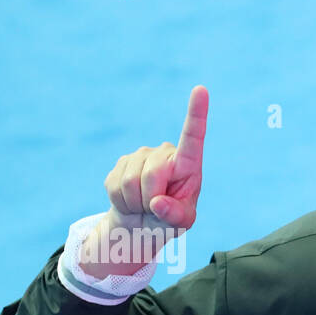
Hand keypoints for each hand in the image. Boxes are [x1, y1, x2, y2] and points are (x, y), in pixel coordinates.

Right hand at [83, 85, 207, 275]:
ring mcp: (141, 155)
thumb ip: (174, 215)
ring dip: (135, 202)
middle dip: (150, 198)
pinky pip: (114, 186)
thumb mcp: (180, 224)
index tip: (201, 89)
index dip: (196, 113)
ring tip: (144, 205)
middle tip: (154, 208)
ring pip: (130, 182)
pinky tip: (131, 201)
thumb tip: (157, 203)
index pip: (193, 136)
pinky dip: (122, 202)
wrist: (142, 224)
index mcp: (188, 164)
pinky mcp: (120, 163)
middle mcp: (165, 153)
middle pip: (152, 174)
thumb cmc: (169, 221)